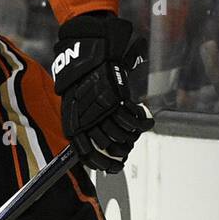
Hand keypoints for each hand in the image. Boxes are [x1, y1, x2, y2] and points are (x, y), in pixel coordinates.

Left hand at [50, 13, 152, 173]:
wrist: (88, 52)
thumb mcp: (75, 103)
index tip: (113, 167)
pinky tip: (145, 118)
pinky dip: (142, 122)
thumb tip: (94, 141)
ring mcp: (101, 111)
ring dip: (133, 135)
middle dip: (123, 150)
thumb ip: (84, 122)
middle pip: (109, 147)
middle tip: (129, 146)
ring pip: (122, 135)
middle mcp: (86, 121)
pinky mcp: (115, 100)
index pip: (86, 154)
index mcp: (73, 125)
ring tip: (137, 130)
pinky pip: (132, 120)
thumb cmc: (82, 78)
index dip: (101, 164)